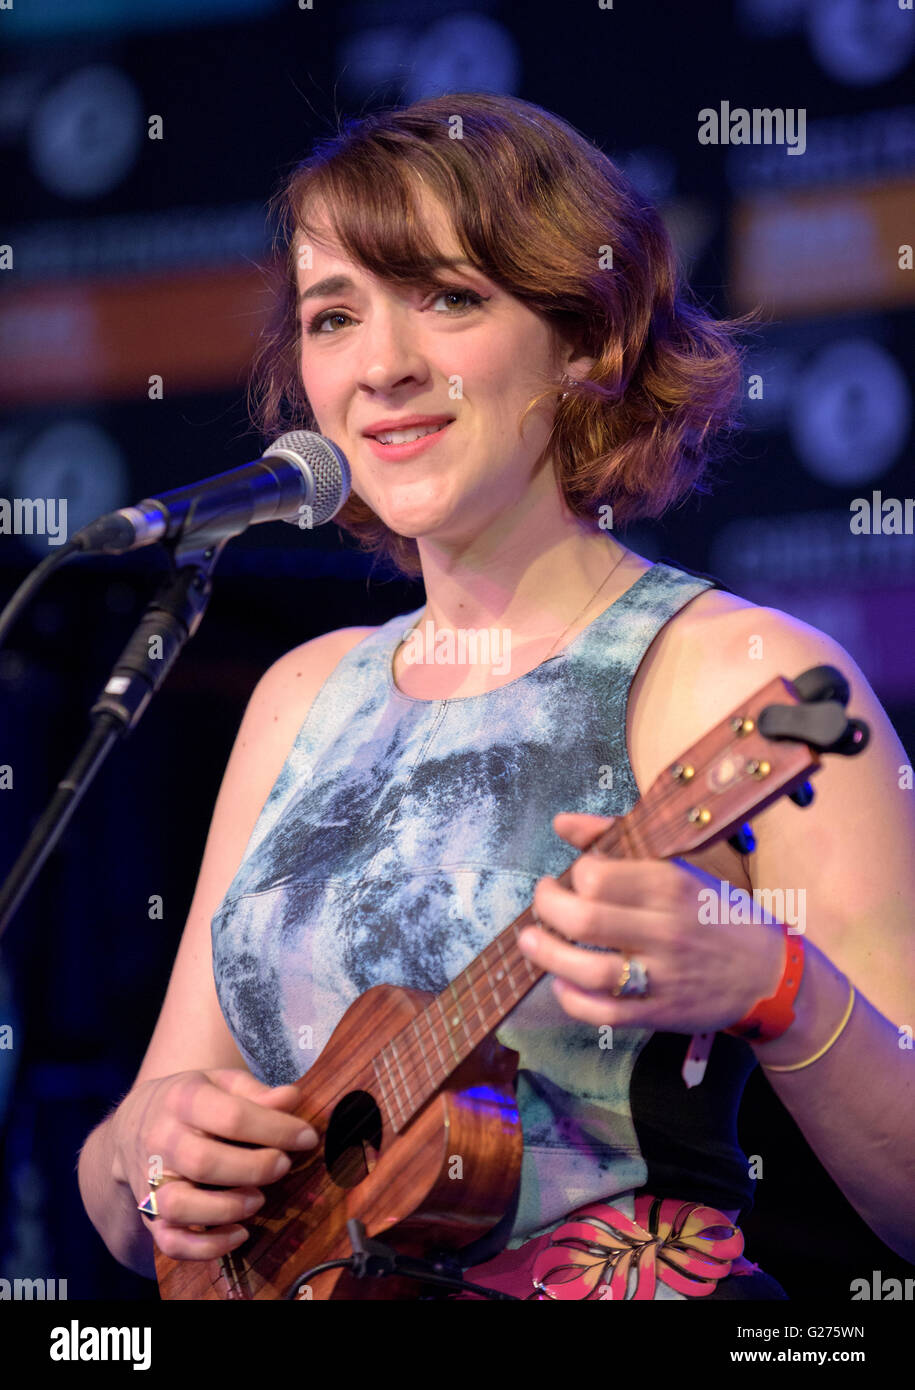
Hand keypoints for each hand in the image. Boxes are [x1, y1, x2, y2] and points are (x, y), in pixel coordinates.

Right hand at [112, 1069, 317, 1262]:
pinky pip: (171, 1242)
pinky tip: (239, 1233)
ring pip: (179, 1205)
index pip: (232, 1116)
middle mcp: (161, 1140)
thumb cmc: (192, 1102)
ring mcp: (151, 1181)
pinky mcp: (150, 1215)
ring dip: (227, 1208)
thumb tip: (292, 1098)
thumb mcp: (220, 1082)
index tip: (307, 1137)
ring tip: (258, 1199)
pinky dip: (206, 1247)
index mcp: (183, 1099)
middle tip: (283, 1165)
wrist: (133, 1126)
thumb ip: (255, 1091)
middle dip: (254, 1168)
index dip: (276, 1128)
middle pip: (204, 1162)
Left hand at [517, 812, 784, 1034]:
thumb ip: (616, 842)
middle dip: (547, 909)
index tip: (570, 876)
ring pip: (587, 971)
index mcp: (672, 886)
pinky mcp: (658, 1013)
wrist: (770, 975)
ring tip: (532, 941)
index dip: (572, 875)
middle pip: (585, 921)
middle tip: (542, 902)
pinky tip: (562, 983)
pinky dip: (571, 999)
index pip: (598, 876)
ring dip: (547, 955)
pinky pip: (602, 1013)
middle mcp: (666, 931)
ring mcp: (662, 977)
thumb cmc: (716, 914)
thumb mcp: (678, 869)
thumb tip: (561, 822)